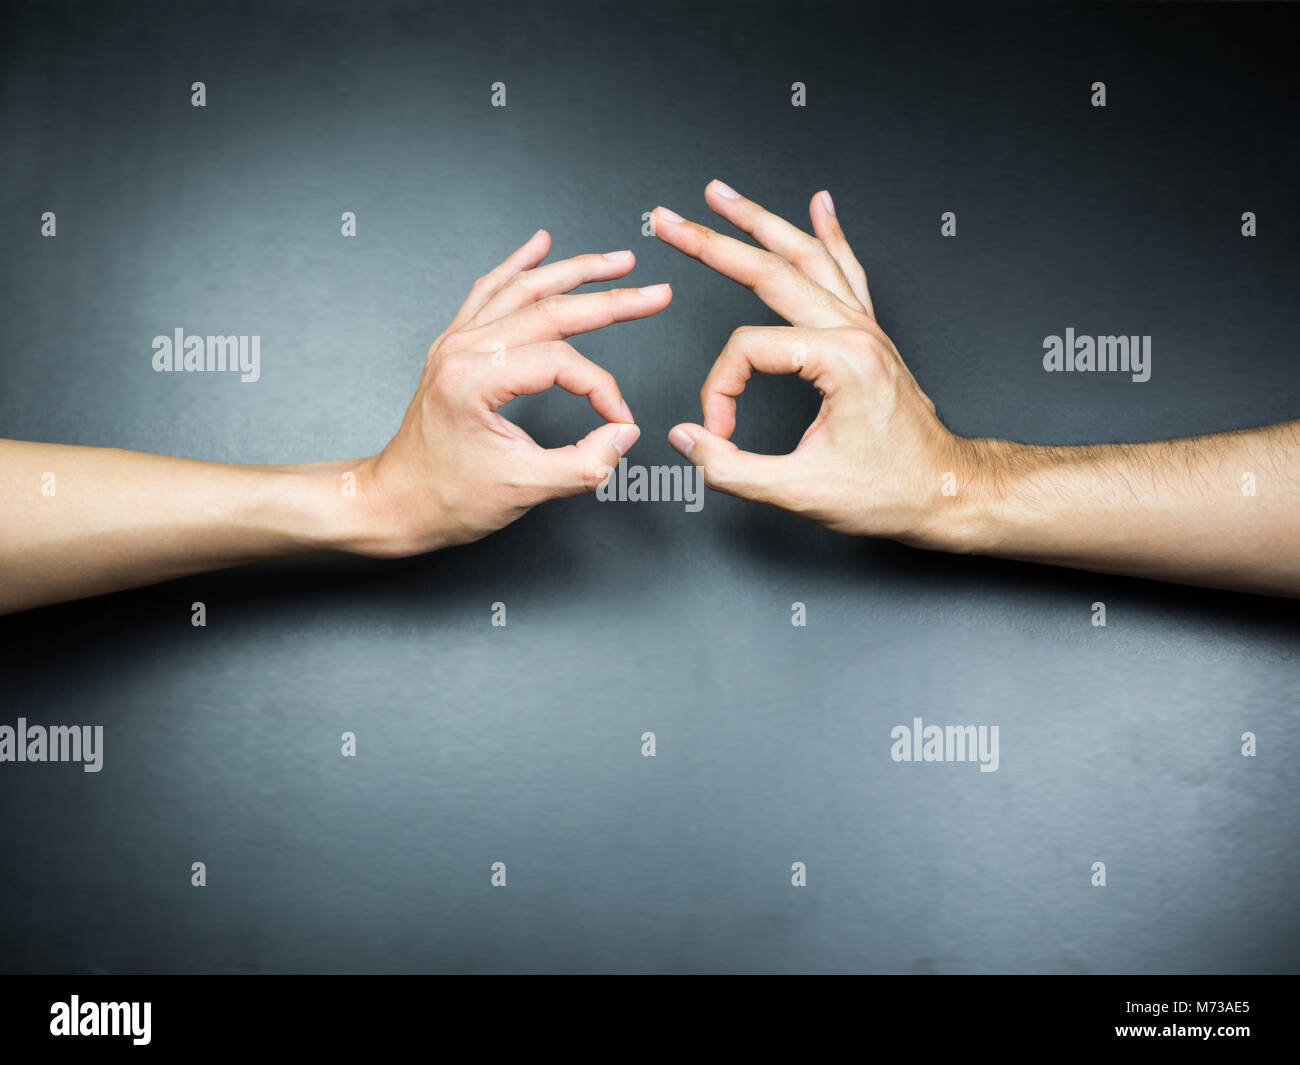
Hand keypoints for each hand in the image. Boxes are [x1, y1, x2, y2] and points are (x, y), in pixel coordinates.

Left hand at [352, 230, 671, 555]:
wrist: (395, 502)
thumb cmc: (446, 499)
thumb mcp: (525, 490)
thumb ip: (584, 464)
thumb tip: (623, 434)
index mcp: (474, 381)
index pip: (561, 363)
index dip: (602, 389)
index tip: (619, 420)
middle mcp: (462, 351)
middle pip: (549, 310)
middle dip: (610, 299)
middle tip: (655, 294)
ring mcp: (455, 343)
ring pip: (522, 289)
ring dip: (574, 270)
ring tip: (617, 261)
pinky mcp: (454, 346)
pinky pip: (488, 291)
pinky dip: (517, 265)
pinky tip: (540, 244)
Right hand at [653, 182, 980, 547]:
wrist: (945, 491)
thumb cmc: (889, 491)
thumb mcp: (800, 492)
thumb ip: (732, 468)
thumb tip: (687, 439)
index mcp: (840, 361)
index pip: (747, 350)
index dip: (720, 392)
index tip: (719, 431)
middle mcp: (855, 332)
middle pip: (771, 270)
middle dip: (713, 243)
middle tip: (669, 222)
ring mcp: (866, 327)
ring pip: (807, 257)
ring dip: (760, 221)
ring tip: (721, 196)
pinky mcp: (871, 334)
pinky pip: (847, 270)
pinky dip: (829, 234)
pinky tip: (820, 205)